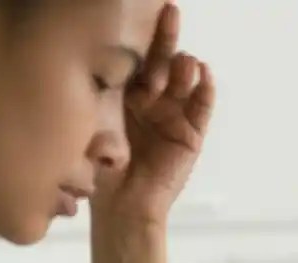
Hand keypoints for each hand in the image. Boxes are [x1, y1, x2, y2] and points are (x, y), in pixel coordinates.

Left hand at [89, 3, 214, 262]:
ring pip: (182, 80)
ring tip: (182, 61)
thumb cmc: (97, 167)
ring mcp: (171, 115)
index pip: (132, 56)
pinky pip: (202, 107)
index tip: (140, 8)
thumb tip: (98, 51)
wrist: (119, 207)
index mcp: (121, 93)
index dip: (138, 33)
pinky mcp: (190, 135)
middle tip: (168, 11)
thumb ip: (100, 89)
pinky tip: (203, 74)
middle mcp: (149, 99)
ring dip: (183, 66)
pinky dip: (205, 90)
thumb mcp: (92, 119)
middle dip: (164, 35)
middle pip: (160, 60)